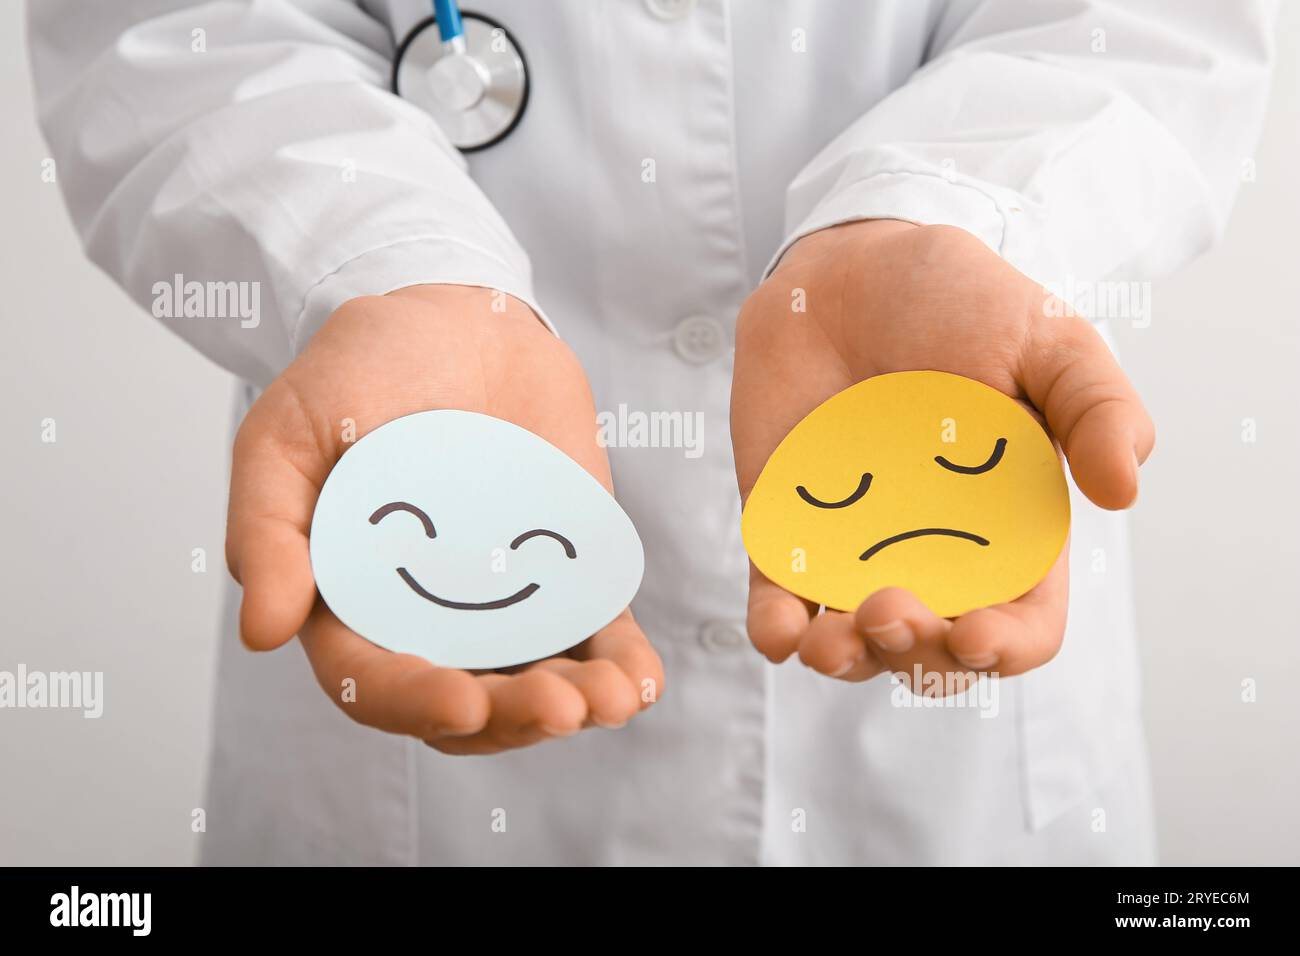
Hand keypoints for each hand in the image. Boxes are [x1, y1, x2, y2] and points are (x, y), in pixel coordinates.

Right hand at [225, 285, 662, 753]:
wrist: (459, 321)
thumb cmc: (361, 373)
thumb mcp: (287, 434)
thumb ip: (266, 529)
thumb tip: (263, 633)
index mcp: (347, 601)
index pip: (371, 680)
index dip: (413, 702)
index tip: (463, 701)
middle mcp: (424, 617)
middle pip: (463, 701)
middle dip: (511, 717)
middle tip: (560, 708)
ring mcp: (500, 601)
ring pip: (531, 681)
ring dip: (573, 704)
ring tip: (610, 700)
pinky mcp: (562, 573)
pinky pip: (591, 633)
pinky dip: (617, 665)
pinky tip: (638, 682)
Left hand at [731, 220, 1153, 686]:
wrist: (848, 271)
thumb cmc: (959, 301)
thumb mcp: (1048, 338)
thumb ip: (1097, 405)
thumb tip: (1124, 489)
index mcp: (1010, 529)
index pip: (1021, 623)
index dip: (1006, 648)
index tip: (976, 635)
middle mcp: (934, 554)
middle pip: (932, 649)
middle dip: (913, 654)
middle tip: (888, 610)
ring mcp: (855, 550)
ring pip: (853, 643)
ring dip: (844, 659)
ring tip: (828, 641)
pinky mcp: (788, 531)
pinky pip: (778, 602)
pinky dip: (777, 631)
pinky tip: (779, 630)